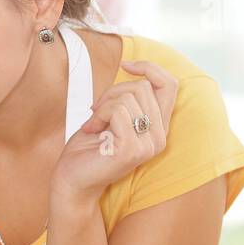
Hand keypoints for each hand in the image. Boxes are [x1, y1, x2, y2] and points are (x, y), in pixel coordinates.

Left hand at [50, 60, 177, 206]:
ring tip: (93, 123)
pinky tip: (91, 130)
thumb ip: (128, 98)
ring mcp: (148, 145)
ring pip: (129, 97)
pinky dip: (99, 114)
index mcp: (158, 127)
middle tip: (95, 109)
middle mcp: (159, 137)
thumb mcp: (112, 116)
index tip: (126, 64)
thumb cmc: (88, 147)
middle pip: (144, 87)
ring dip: (103, 105)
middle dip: (114, 91)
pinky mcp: (132, 150)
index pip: (171, 85)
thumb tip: (133, 67)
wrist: (72, 180)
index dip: (150, 68)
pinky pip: (118, 111)